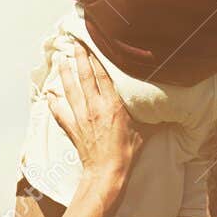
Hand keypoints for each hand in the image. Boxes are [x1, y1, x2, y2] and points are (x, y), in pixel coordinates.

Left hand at [46, 38, 142, 181]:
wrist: (107, 173)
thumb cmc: (126, 152)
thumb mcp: (143, 131)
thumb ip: (149, 116)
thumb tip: (167, 108)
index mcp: (112, 105)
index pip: (102, 76)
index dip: (97, 59)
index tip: (93, 44)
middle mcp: (94, 107)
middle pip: (84, 77)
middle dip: (79, 58)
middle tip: (75, 43)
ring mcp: (81, 117)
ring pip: (70, 90)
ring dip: (64, 73)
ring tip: (60, 59)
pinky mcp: (73, 128)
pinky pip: (60, 112)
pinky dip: (54, 102)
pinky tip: (49, 94)